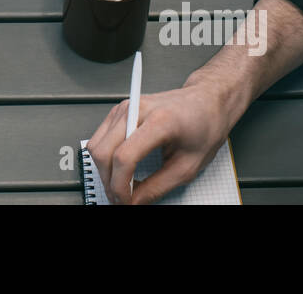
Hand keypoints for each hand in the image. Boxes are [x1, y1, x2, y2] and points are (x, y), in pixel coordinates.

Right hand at [86, 77, 234, 203]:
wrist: (206, 101)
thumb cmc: (204, 125)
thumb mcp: (188, 165)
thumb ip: (158, 186)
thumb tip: (136, 201)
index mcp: (159, 121)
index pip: (124, 157)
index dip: (121, 186)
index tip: (126, 201)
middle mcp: (137, 109)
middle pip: (103, 151)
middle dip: (108, 181)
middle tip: (121, 199)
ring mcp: (125, 107)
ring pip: (96, 145)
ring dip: (104, 170)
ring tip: (120, 186)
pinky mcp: (120, 110)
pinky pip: (100, 137)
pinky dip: (105, 158)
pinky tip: (119, 169)